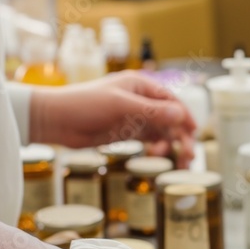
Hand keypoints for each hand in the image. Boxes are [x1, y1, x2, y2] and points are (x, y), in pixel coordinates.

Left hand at [30, 71, 195, 166]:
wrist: (55, 119)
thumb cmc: (83, 104)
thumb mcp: (120, 105)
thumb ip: (151, 111)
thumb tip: (180, 115)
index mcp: (141, 86)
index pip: (172, 100)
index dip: (185, 116)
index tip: (194, 133)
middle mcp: (141, 101)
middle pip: (170, 119)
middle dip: (182, 137)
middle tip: (188, 156)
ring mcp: (134, 117)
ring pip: (162, 132)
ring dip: (172, 146)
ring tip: (177, 162)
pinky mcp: (126, 132)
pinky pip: (149, 140)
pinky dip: (157, 149)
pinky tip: (157, 158)